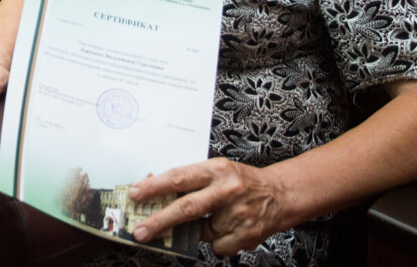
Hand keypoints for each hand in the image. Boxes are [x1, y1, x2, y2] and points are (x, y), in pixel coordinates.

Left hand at [129, 158, 289, 256]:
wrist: (281, 194)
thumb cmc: (242, 181)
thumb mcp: (216, 171)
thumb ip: (189, 180)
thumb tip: (153, 187)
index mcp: (216, 169)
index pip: (179, 178)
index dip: (154, 187)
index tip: (135, 194)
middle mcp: (227, 190)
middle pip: (186, 208)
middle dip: (159, 221)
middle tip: (140, 231)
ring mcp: (238, 214)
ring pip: (202, 231)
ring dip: (202, 229)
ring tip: (219, 216)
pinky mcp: (247, 234)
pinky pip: (217, 246)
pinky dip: (218, 240)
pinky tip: (230, 228)